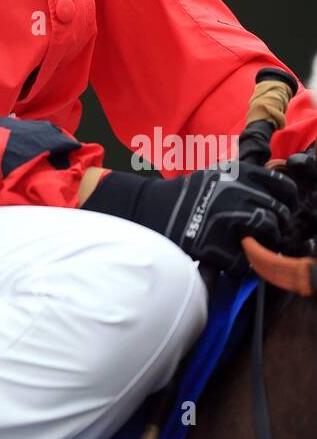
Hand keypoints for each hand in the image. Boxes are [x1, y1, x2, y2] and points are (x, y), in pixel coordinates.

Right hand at [82, 161, 298, 277]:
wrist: (151, 209)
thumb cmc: (184, 194)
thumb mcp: (215, 175)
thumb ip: (243, 180)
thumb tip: (271, 192)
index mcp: (238, 174)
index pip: (283, 187)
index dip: (287, 201)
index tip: (282, 209)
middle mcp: (236, 193)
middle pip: (278, 214)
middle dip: (274, 227)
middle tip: (263, 233)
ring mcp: (227, 218)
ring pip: (267, 234)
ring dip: (261, 244)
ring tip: (248, 245)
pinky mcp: (216, 243)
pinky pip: (243, 260)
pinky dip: (239, 264)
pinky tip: (229, 258)